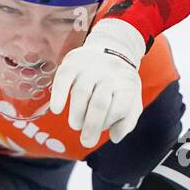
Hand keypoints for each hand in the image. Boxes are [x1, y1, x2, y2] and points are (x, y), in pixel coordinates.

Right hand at [49, 18, 144, 147]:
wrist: (114, 47)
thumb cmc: (120, 84)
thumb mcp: (132, 101)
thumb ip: (127, 122)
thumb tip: (114, 137)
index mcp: (127, 85)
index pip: (119, 108)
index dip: (109, 122)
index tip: (104, 129)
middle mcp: (110, 74)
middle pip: (99, 103)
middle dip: (92, 126)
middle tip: (87, 142)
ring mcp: (90, 67)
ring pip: (81, 93)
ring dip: (77, 114)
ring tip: (76, 125)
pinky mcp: (73, 62)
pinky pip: (63, 78)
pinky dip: (58, 95)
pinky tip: (57, 110)